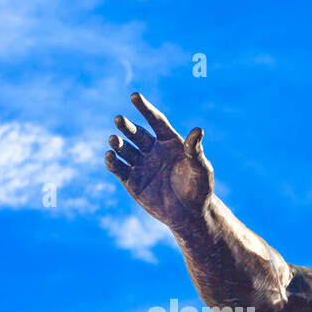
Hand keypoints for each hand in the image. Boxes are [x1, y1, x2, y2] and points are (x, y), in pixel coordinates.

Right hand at [105, 92, 213, 227]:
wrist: (190, 215)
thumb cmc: (199, 190)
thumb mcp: (201, 170)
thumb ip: (196, 151)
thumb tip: (198, 130)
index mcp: (170, 142)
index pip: (155, 121)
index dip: (145, 109)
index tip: (134, 96)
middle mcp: (153, 150)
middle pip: (137, 134)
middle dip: (127, 127)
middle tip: (119, 120)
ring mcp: (141, 165)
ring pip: (126, 150)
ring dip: (118, 143)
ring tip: (113, 139)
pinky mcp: (132, 181)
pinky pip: (119, 169)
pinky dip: (112, 162)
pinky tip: (110, 156)